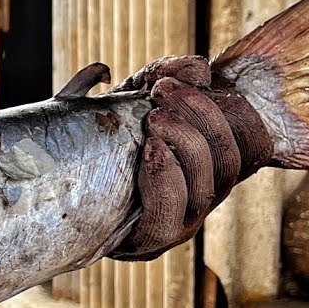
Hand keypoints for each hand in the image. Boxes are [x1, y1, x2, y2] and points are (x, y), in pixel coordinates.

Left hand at [109, 56, 272, 260]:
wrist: (54, 180)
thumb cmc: (99, 135)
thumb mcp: (126, 99)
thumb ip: (157, 76)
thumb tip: (197, 66)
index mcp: (210, 161)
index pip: (254, 146)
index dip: (241, 114)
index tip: (200, 79)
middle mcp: (204, 194)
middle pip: (230, 162)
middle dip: (202, 117)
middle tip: (164, 90)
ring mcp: (180, 222)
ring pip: (206, 188)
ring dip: (185, 144)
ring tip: (154, 117)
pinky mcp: (148, 242)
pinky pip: (168, 219)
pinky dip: (165, 179)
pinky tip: (150, 150)